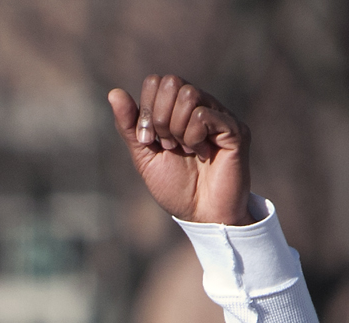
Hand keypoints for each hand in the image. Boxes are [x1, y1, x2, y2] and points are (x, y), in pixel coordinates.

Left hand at [107, 76, 252, 225]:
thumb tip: (114, 93)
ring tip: (185, 150)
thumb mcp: (144, 156)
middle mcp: (201, 106)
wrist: (201, 215)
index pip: (157, 82)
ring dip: (177, 128)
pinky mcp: (234, 129)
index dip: (146, 108)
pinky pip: (204, 115)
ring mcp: (219, 115)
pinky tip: (202, 154)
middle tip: (167, 145)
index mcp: (178, 110)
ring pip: (189, 95)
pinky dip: (193, 137)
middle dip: (159, 117)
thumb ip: (129, 126)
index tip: (148, 139)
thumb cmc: (176, 188)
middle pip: (172, 82)